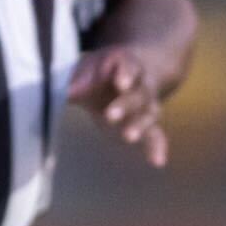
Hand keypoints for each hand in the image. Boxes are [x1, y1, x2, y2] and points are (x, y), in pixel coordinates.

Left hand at [68, 45, 171, 166]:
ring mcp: (146, 105)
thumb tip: (68, 92)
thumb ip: (80, 78)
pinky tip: (157, 162)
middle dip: (126, 105)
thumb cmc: (101, 70)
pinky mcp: (146, 124)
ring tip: (128, 137)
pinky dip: (157, 147)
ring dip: (139, 126)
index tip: (121, 83)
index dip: (126, 73)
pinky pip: (156, 134)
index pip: (129, 66)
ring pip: (147, 114)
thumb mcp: (87, 66)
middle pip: (138, 94)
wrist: (127, 76)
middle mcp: (141, 84)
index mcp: (126, 64)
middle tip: (110, 116)